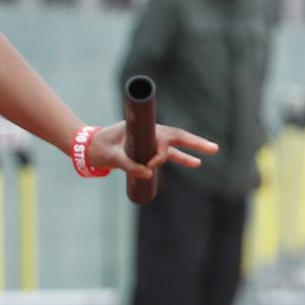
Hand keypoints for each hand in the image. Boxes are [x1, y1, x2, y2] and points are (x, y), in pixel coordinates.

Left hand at [85, 120, 218, 174]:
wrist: (89, 146)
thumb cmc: (100, 147)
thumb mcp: (113, 156)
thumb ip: (129, 165)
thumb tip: (147, 174)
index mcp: (144, 130)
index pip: (165, 137)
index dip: (171, 148)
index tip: (153, 165)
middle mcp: (151, 134)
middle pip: (178, 138)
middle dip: (196, 144)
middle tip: (214, 150)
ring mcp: (151, 142)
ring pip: (174, 148)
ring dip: (189, 154)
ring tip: (203, 162)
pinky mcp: (148, 151)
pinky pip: (168, 155)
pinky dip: (180, 158)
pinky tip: (194, 163)